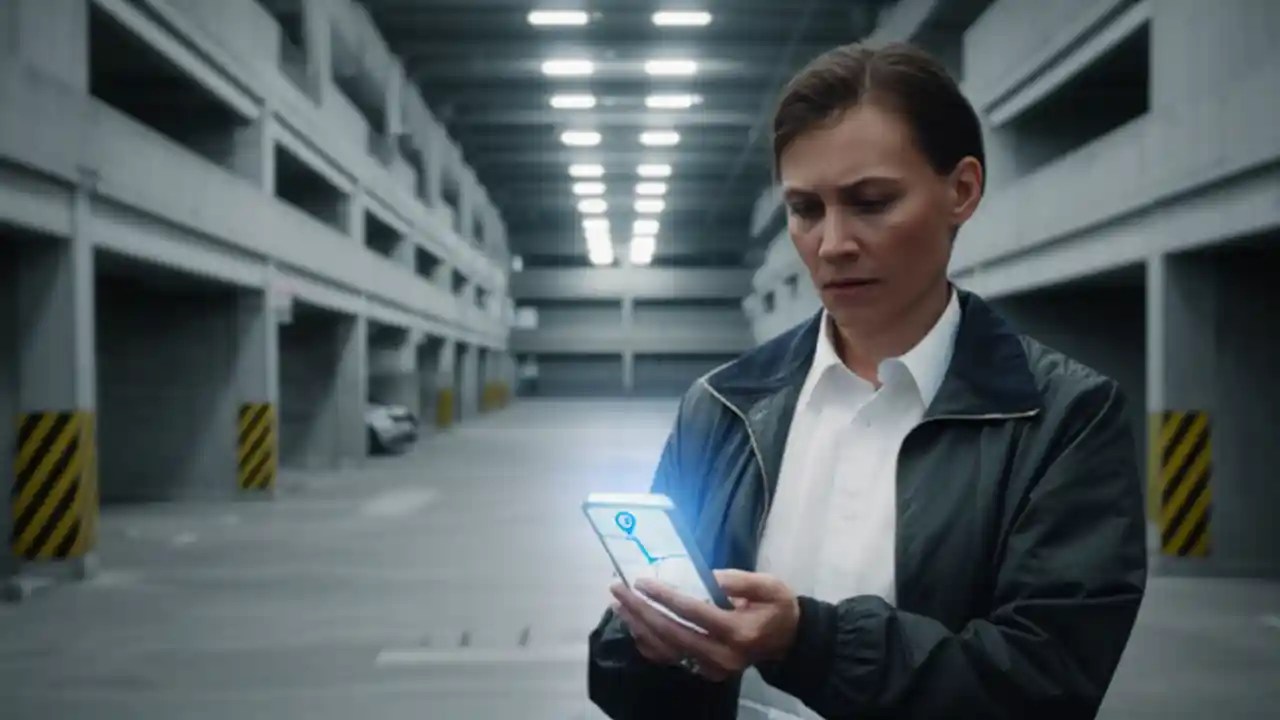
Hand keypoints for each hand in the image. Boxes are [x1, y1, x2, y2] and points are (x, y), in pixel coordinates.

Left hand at [609, 570, 799, 682]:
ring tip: (620, 605)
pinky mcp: (705, 672)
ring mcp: (712, 668)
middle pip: (671, 633)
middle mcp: (721, 655)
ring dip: (639, 627)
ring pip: (666, 649)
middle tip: (619, 589)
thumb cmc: (778, 608)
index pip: (693, 612)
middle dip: (642, 610)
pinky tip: (635, 625)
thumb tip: (705, 575)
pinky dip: (648, 644)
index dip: (665, 597)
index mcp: (738, 632)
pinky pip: (670, 659)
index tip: (642, 581)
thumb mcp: (769, 586)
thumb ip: (738, 580)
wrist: (789, 642)